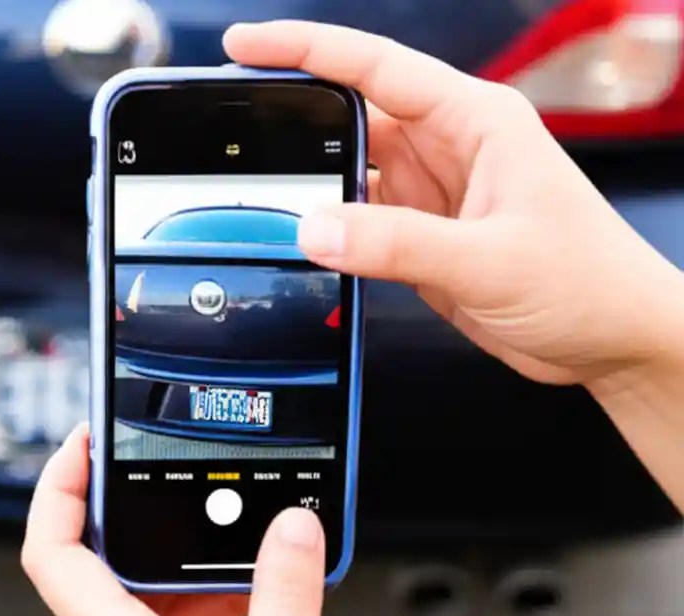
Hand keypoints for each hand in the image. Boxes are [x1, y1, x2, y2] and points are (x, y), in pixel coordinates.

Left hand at [21, 425, 326, 615]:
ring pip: (135, 609)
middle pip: (106, 569)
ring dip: (184, 579)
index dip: (58, 483)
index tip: (85, 442)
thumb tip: (293, 529)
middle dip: (156, 527)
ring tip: (241, 560)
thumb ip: (285, 599)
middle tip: (193, 491)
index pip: (51, 547)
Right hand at [224, 21, 683, 388]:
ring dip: (310, 183)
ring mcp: (433, 189)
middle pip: (351, 114)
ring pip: (349, 169)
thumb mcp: (489, 260)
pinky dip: (328, 227)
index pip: (374, 66)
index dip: (304, 49)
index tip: (245, 45)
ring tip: (261, 193)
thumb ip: (397, 245)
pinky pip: (358, 217)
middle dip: (294, 119)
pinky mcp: (422, 233)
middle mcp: (450, 145)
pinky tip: (303, 239)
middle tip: (232, 129)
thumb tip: (314, 229)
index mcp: (475, 119)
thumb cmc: (587, 282)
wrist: (614, 339)